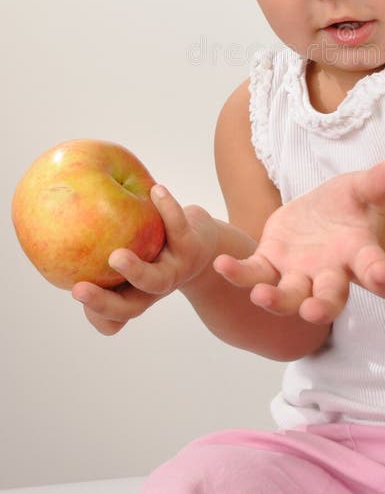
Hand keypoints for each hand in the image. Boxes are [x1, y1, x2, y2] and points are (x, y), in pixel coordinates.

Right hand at [72, 185, 217, 334]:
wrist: (203, 243)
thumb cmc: (153, 248)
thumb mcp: (129, 252)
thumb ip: (98, 253)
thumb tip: (58, 235)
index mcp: (135, 294)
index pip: (114, 317)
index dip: (96, 313)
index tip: (74, 291)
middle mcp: (154, 289)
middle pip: (130, 307)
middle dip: (104, 303)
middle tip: (78, 290)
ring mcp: (175, 271)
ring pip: (157, 279)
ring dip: (136, 271)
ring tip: (116, 257)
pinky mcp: (192, 247)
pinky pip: (178, 228)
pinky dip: (168, 209)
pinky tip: (155, 190)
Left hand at [213, 160, 384, 324]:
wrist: (323, 215)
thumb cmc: (348, 205)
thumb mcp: (361, 188)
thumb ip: (376, 182)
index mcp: (358, 254)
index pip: (372, 266)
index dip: (379, 273)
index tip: (384, 279)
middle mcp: (328, 273)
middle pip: (328, 297)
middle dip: (322, 307)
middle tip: (315, 313)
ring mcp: (297, 274)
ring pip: (288, 295)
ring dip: (276, 300)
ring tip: (261, 297)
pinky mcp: (269, 265)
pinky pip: (253, 274)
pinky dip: (238, 273)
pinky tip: (222, 264)